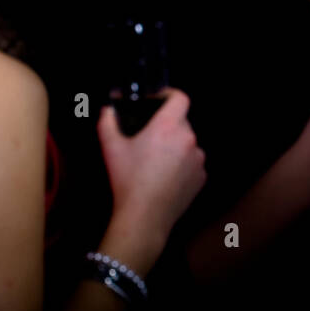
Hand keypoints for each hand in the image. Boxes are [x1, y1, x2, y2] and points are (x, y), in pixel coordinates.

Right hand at [97, 89, 206, 247]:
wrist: (145, 216)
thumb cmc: (127, 178)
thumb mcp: (111, 148)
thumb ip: (107, 122)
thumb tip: (107, 109)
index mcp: (169, 126)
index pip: (180, 98)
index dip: (170, 94)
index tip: (159, 99)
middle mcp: (189, 138)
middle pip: (181, 122)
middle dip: (166, 126)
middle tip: (148, 138)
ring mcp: (199, 159)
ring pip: (187, 143)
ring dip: (175, 146)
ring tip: (155, 161)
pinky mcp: (202, 177)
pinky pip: (192, 163)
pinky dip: (182, 164)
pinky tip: (165, 177)